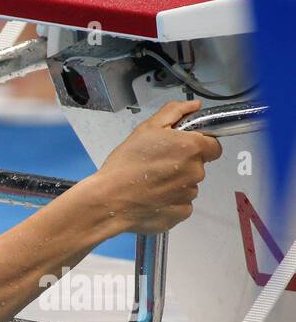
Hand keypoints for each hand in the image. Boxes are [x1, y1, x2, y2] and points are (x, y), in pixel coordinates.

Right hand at [89, 100, 222, 234]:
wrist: (107, 200)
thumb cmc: (125, 164)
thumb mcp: (146, 129)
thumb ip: (174, 112)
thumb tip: (194, 107)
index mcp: (192, 148)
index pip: (213, 146)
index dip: (197, 146)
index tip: (179, 149)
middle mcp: (196, 172)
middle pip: (198, 167)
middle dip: (182, 165)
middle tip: (156, 167)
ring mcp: (189, 196)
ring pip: (188, 187)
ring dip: (175, 185)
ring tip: (149, 185)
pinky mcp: (180, 214)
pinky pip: (180, 205)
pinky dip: (169, 203)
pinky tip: (151, 200)